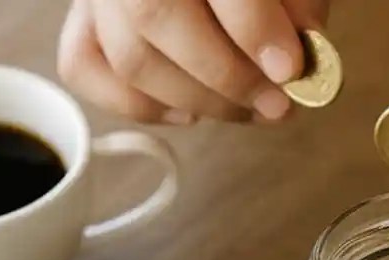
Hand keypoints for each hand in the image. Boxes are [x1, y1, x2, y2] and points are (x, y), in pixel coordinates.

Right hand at [57, 0, 329, 124]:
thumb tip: (305, 45)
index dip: (253, 28)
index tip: (289, 68)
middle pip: (155, 18)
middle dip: (226, 77)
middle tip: (277, 105)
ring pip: (129, 57)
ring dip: (198, 101)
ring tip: (251, 111)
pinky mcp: (82, 18)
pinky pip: (84, 68)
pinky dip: (139, 104)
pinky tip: (189, 114)